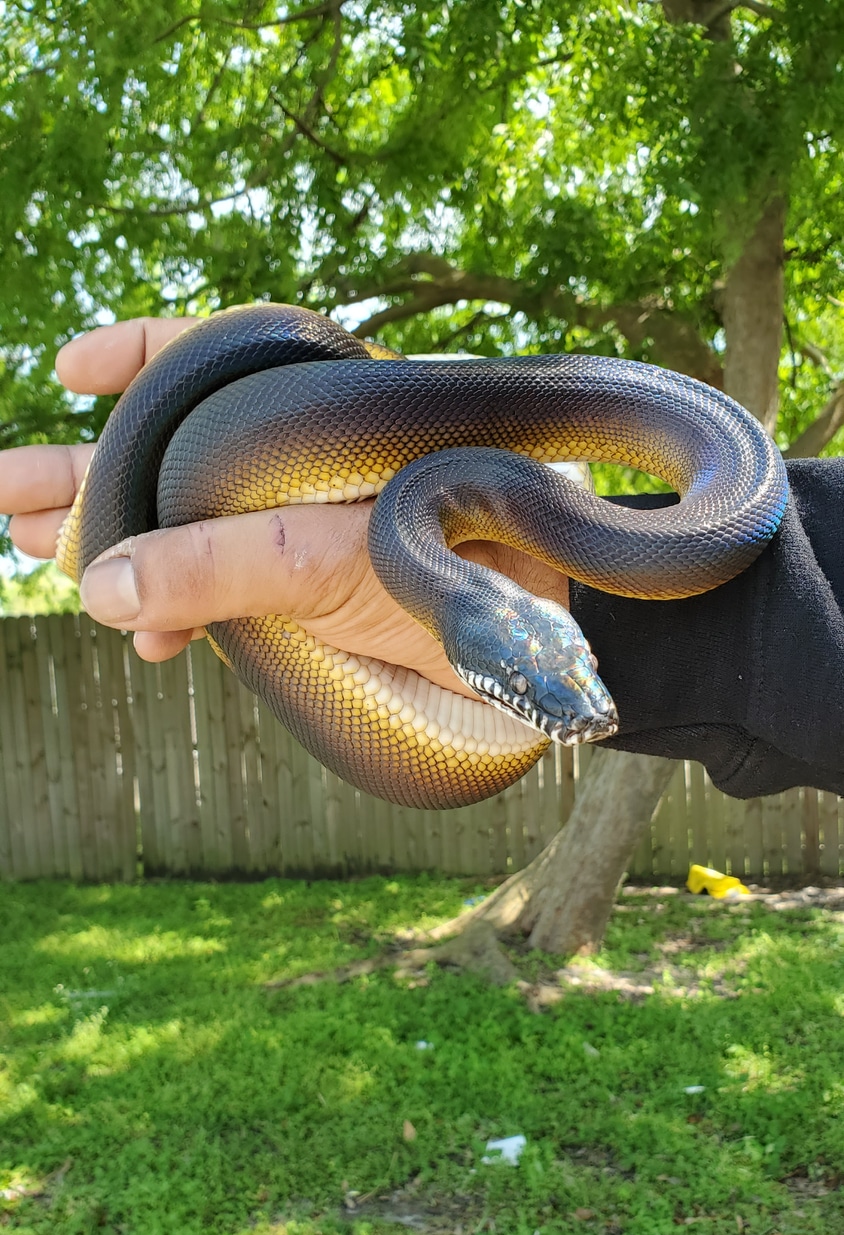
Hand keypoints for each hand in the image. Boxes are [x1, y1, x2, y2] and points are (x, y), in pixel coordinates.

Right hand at [0, 316, 569, 698]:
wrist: (547, 653)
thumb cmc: (461, 572)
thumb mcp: (322, 558)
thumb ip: (211, 568)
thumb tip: (96, 590)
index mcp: (319, 416)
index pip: (214, 360)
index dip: (137, 357)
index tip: (67, 368)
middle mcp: (306, 472)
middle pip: (173, 455)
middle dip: (89, 475)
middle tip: (8, 496)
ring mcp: (306, 537)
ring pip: (188, 531)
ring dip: (111, 548)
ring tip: (31, 554)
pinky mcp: (314, 606)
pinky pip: (225, 599)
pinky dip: (177, 614)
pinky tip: (143, 639)